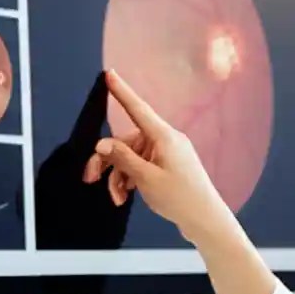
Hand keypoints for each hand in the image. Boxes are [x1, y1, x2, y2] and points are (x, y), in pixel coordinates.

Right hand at [82, 69, 231, 243]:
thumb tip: (102, 143)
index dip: (122, 91)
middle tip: (90, 178)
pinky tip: (125, 196)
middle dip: (108, 160)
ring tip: (116, 197)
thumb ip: (122, 158)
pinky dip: (129, 179)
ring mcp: (168, 153)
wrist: (204, 219)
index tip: (110, 74)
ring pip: (130, 156)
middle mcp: (167, 140)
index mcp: (165, 137)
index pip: (138, 108)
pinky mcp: (168, 166)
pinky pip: (141, 165)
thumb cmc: (180, 198)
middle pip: (126, 141)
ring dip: (118, 176)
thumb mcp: (145, 178)